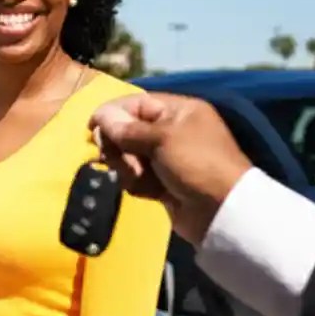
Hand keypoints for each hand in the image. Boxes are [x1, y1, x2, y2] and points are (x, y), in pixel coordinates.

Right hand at [89, 92, 252, 244]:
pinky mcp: (163, 183)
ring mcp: (167, 159)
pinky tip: (148, 192)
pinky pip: (137, 177)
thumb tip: (98, 115)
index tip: (92, 128)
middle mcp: (172, 131)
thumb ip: (127, 128)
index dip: (113, 114)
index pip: (136, 104)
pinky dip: (138, 184)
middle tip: (121, 158)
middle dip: (120, 146)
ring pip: (129, 156)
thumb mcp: (162, 139)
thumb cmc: (196, 164)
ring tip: (140, 177)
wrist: (222, 211)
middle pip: (128, 131)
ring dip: (128, 168)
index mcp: (179, 111)